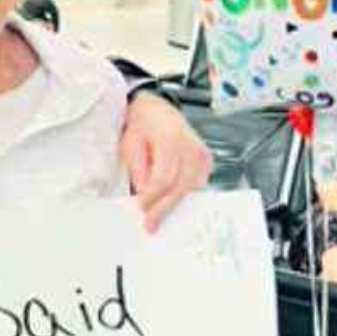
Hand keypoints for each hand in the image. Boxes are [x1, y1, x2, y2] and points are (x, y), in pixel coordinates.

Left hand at [121, 92, 213, 232]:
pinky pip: (197, 184)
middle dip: (163, 209)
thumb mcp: (130, 145)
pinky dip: (184, 196)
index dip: (152, 196)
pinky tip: (171, 205)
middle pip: (179, 187)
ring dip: (175, 205)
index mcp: (170, 141)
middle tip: (150, 225)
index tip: (140, 209)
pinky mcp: (206, 161)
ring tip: (159, 219)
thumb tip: (143, 194)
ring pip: (191, 188)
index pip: (163, 177)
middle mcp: (191, 148)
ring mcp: (202, 155)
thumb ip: (138, 169)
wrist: (158, 110)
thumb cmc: (142, 127)